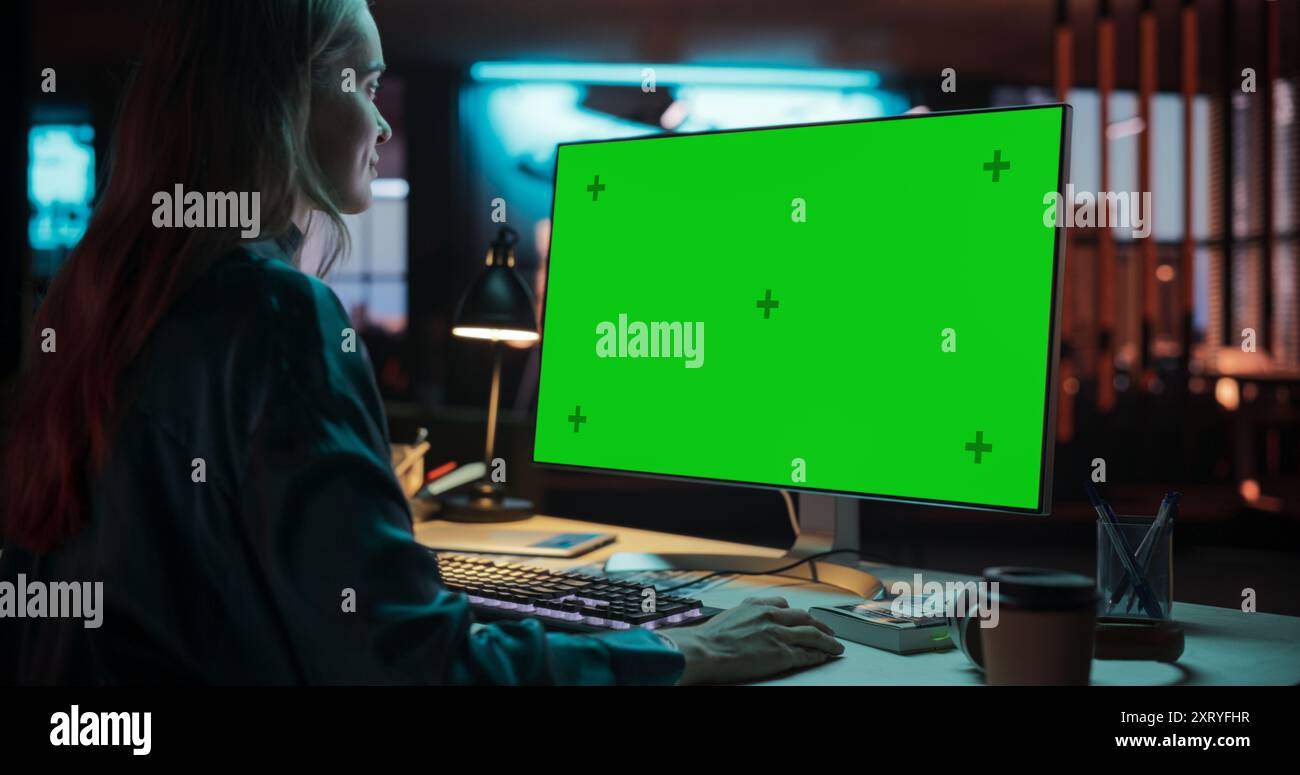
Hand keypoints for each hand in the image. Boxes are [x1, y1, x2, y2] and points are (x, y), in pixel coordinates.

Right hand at [662, 596, 843, 684]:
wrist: (705, 650)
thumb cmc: (710, 637)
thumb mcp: (729, 615)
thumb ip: (744, 614)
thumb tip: (745, 621)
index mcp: (757, 605)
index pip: (784, 605)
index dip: (797, 614)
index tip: (802, 618)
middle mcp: (771, 616)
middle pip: (804, 618)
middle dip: (819, 624)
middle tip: (828, 631)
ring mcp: (778, 635)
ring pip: (812, 635)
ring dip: (827, 641)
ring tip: (835, 646)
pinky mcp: (781, 654)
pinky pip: (807, 654)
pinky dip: (818, 655)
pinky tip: (823, 657)